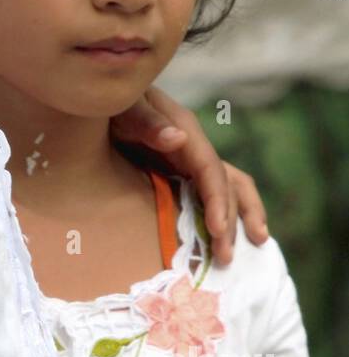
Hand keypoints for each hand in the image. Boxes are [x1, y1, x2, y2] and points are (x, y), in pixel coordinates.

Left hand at [111, 86, 268, 264]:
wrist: (98, 99)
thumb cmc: (111, 103)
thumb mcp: (124, 107)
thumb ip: (147, 122)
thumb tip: (179, 138)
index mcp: (184, 131)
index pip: (211, 170)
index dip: (218, 201)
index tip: (219, 230)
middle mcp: (193, 146)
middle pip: (225, 184)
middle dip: (230, 220)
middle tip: (227, 258)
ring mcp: (188, 158)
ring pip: (228, 187)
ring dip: (241, 215)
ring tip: (258, 244)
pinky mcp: (179, 169)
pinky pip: (206, 192)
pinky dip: (222, 212)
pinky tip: (226, 234)